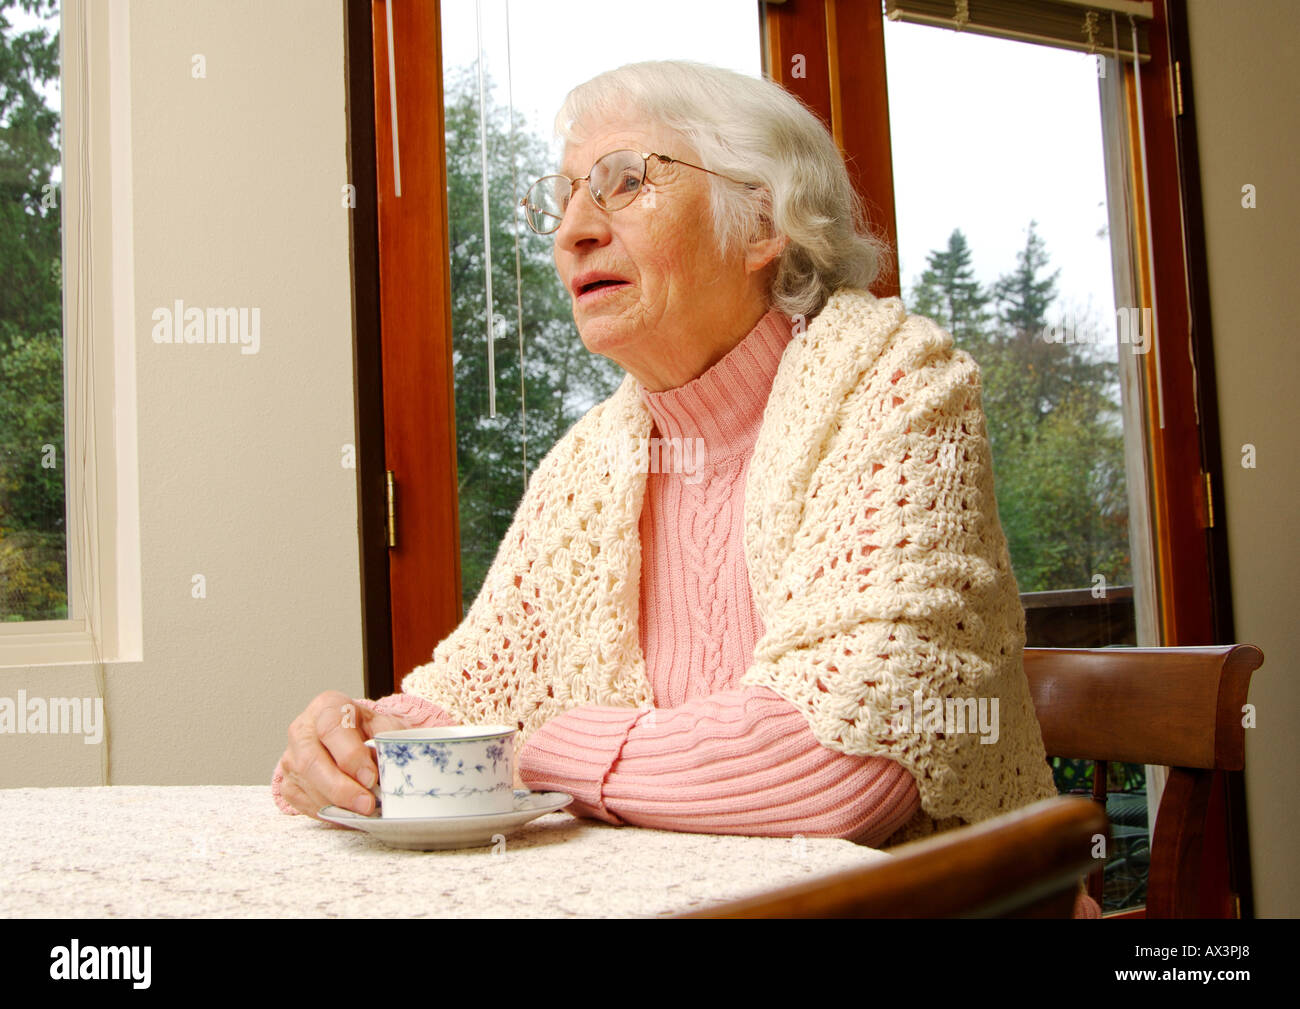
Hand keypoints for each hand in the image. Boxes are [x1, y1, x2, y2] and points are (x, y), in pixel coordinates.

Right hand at [278, 690, 412, 819]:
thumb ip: (387, 740)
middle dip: (341, 788)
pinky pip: (301, 802)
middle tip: (366, 804)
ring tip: (362, 811)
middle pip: (311, 761)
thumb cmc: (365, 730)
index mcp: (327, 707)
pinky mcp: (287, 781)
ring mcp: (290, 757)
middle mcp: (302, 729)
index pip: (332, 728)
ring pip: (306, 784)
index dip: (351, 756)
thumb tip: (387, 767)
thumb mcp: (382, 725)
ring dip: (336, 803)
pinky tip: (347, 812)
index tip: (370, 777)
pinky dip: (326, 811)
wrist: (349, 738)